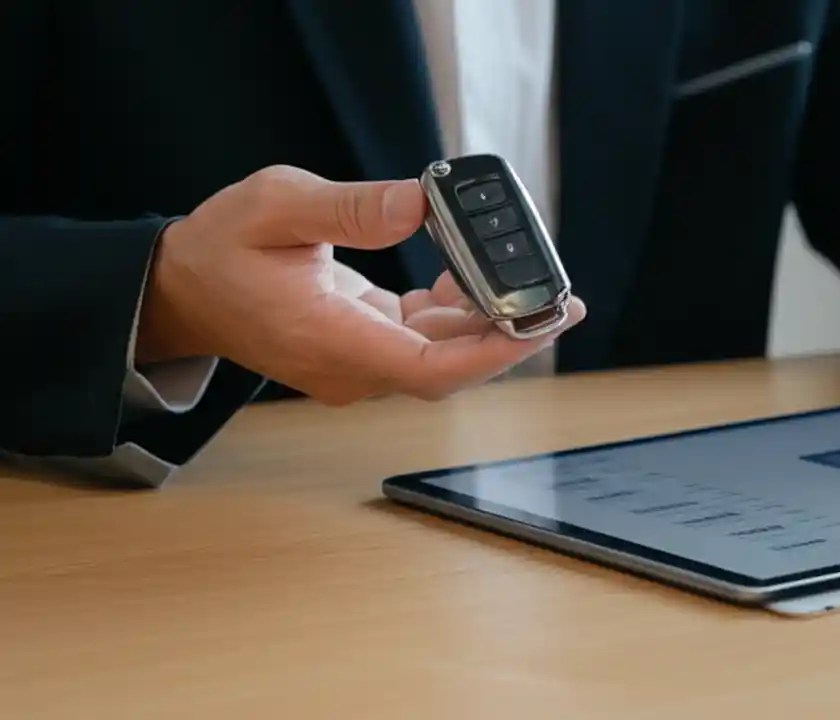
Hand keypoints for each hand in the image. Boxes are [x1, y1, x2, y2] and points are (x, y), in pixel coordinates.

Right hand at [136, 165, 584, 404]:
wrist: (183, 291)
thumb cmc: (219, 249)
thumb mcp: (275, 205)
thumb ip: (348, 207)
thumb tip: (418, 203)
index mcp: (326, 336)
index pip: (427, 368)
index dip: (491, 354)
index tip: (537, 323)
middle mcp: (347, 364)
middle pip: (448, 367)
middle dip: (510, 336)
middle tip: (563, 300)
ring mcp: (356, 363)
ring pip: (440, 356)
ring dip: (487, 324)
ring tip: (531, 282)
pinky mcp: (362, 348)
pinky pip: (422, 340)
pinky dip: (454, 312)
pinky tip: (467, 273)